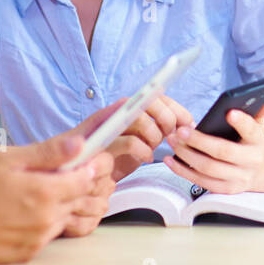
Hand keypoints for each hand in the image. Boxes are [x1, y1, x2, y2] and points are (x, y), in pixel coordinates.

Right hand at [0, 133, 115, 264]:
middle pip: (79, 198)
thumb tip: (79, 144)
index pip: (86, 179)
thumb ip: (47, 153)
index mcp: (46, 192)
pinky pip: (48, 234)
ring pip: (64, 217)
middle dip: (78, 184)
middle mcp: (48, 218)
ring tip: (40, 190)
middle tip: (66, 172)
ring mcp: (39, 238)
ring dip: (61, 203)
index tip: (89, 158)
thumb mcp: (7, 160)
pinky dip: (45, 221)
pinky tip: (26, 211)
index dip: (90, 166)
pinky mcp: (29, 252)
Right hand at [56, 96, 194, 182]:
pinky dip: (143, 150)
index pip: (156, 94)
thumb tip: (186, 125)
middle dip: (167, 118)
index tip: (188, 122)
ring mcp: (108, 124)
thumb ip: (156, 130)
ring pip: (140, 116)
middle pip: (150, 99)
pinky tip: (144, 158)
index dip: (176, 106)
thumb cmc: (109, 155)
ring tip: (154, 147)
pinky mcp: (102, 143)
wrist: (74, 170)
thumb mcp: (139, 140)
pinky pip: (130, 141)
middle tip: (169, 136)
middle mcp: (117, 111)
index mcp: (127, 107)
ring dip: (155, 134)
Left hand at [163, 98, 263, 194]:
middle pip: (223, 152)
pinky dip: (183, 171)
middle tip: (181, 130)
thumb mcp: (257, 125)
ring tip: (172, 141)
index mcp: (259, 141)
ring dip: (186, 155)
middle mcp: (251, 161)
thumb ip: (258, 111)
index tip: (229, 113)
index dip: (241, 122)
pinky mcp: (226, 189)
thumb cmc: (251, 143)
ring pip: (209, 168)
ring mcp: (239, 178)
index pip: (251, 130)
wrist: (260, 170)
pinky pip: (201, 182)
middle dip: (199, 141)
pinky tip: (171, 159)